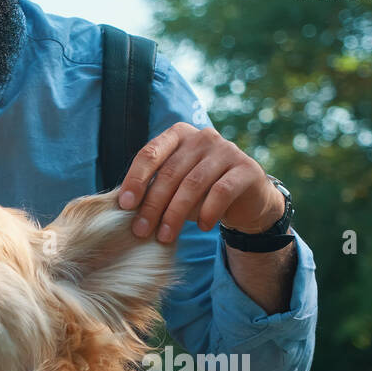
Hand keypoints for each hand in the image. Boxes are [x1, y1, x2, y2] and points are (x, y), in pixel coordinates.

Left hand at [115, 122, 284, 243]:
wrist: (246, 198)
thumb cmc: (201, 191)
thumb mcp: (175, 184)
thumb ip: (154, 187)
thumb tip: (126, 207)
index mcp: (178, 134)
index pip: (150, 153)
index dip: (136, 179)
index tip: (125, 205)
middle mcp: (202, 137)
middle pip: (170, 172)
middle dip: (153, 205)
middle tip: (141, 230)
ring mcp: (226, 150)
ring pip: (193, 184)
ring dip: (175, 214)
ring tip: (165, 236)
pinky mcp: (246, 169)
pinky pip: (221, 192)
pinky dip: (207, 212)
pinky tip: (201, 227)